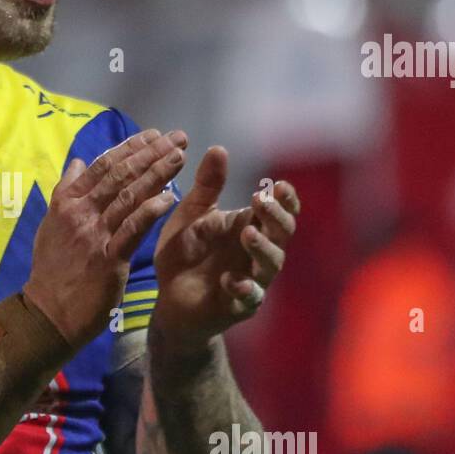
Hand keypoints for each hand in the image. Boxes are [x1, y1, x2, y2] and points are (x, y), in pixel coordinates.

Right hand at [25, 129, 185, 346]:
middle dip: (151, 153)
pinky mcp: (108, 259)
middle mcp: (80, 213)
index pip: (102, 165)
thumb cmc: (52, 269)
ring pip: (129, 196)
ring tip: (179, 157)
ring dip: (157, 173)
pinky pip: (133, 229)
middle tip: (177, 138)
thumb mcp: (51, 224)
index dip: (131, 147)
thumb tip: (76, 161)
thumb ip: (65, 191)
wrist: (49, 311)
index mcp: (67, 202)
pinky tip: (170, 197)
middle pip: (120, 175)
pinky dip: (152, 210)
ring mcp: (94, 235)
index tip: (154, 135)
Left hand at [152, 145, 299, 356]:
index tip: (278, 185)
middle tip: (261, 201)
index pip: (280, 211)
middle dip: (276, 217)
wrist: (168, 298)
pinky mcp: (239, 305)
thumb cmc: (185, 254)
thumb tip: (219, 148)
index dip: (286, 199)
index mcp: (250, 227)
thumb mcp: (191, 216)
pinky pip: (249, 297)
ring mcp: (252, 279)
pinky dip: (243, 288)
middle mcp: (258, 253)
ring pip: (271, 264)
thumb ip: (207, 187)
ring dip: (263, 248)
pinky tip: (231, 279)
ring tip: (248, 234)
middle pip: (283, 234)